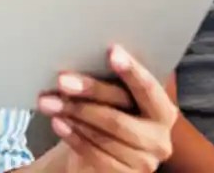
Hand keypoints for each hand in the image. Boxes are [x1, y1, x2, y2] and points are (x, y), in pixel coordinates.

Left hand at [38, 46, 177, 171]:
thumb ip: (116, 84)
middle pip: (119, 116)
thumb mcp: (119, 101)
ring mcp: (142, 163)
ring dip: (73, 116)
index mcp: (164, 112)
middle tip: (62, 80)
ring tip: (50, 102)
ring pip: (103, 136)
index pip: (148, 89)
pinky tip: (58, 123)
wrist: (102, 157)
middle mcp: (159, 140)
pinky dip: (73, 137)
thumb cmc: (112, 118)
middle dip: (89, 95)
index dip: (131, 71)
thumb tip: (88, 54)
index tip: (112, 52)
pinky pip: (95, 155)